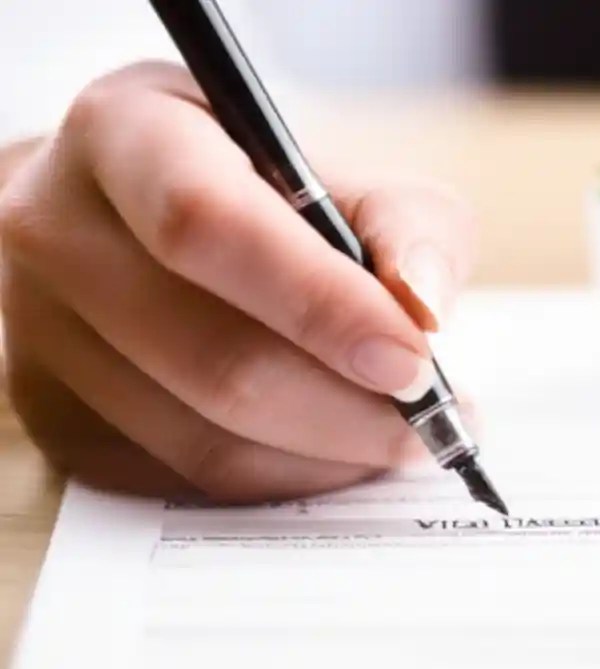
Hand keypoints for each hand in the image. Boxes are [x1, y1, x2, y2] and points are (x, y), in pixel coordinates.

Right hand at [0, 63, 472, 501]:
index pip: (206, 224)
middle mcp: (59, 233)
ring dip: (332, 456)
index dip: (320, 303)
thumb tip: (425, 307)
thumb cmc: (254, 189)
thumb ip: (406, 223)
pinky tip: (338, 451)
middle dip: (352, 408)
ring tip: (405, 435)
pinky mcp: (56, 422)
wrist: (135, 219)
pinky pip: (189, 481)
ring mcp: (41, 337)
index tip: (414, 357)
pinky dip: (288, 479)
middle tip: (438, 417)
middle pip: (214, 360)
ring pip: (206, 441)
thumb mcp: (343, 169)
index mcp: (125, 136)